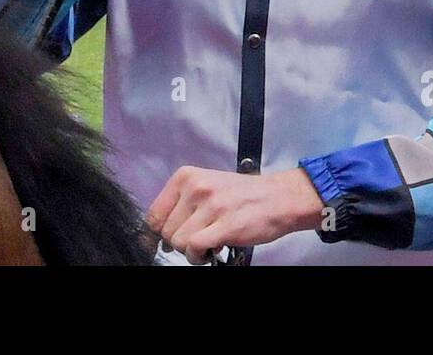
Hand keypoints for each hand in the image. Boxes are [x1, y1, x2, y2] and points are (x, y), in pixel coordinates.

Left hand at [146, 166, 325, 265]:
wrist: (278, 197)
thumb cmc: (242, 195)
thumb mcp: (206, 186)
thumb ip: (181, 204)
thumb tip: (156, 234)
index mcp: (186, 176)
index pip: (154, 214)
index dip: (158, 233)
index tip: (168, 240)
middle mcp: (195, 188)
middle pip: (165, 231)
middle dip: (180, 241)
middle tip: (200, 237)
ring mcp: (210, 206)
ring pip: (179, 243)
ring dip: (192, 250)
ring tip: (209, 241)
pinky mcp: (225, 225)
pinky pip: (195, 248)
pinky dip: (200, 256)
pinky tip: (213, 249)